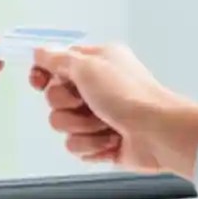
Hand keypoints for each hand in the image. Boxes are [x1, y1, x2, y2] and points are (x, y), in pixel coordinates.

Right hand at [30, 44, 197, 178]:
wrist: (159, 134)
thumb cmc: (130, 96)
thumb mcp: (88, 66)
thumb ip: (58, 58)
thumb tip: (39, 52)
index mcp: (96, 62)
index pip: (55, 64)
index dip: (43, 73)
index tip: (40, 81)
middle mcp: (96, 87)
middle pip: (54, 97)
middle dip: (67, 105)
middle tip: (88, 103)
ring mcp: (98, 116)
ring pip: (62, 124)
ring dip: (82, 127)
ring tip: (105, 124)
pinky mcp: (100, 142)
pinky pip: (75, 146)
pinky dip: (92, 145)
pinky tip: (111, 140)